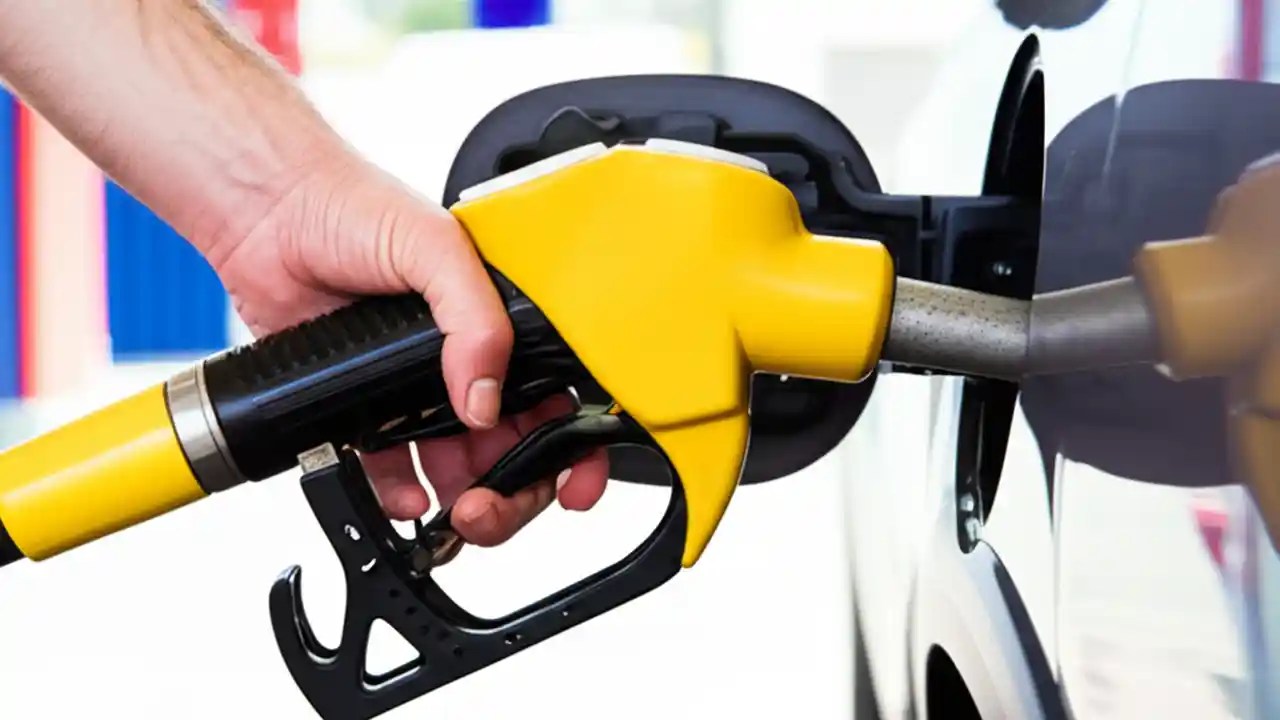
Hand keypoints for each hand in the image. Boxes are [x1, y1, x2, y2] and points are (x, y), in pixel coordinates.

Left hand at [208, 153, 608, 545]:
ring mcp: (418, 390)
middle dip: (516, 491)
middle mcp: (466, 361)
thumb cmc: (353, 205)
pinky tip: (405, 497)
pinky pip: (393, 469)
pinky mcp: (367, 408)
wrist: (268, 212)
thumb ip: (477, 322)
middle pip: (514, 448)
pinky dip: (401, 496)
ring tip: (455, 513)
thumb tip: (486, 399)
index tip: (574, 484)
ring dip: (465, 502)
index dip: (573, 448)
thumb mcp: (438, 247)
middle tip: (493, 506)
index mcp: (501, 323)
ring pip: (461, 470)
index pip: (556, 397)